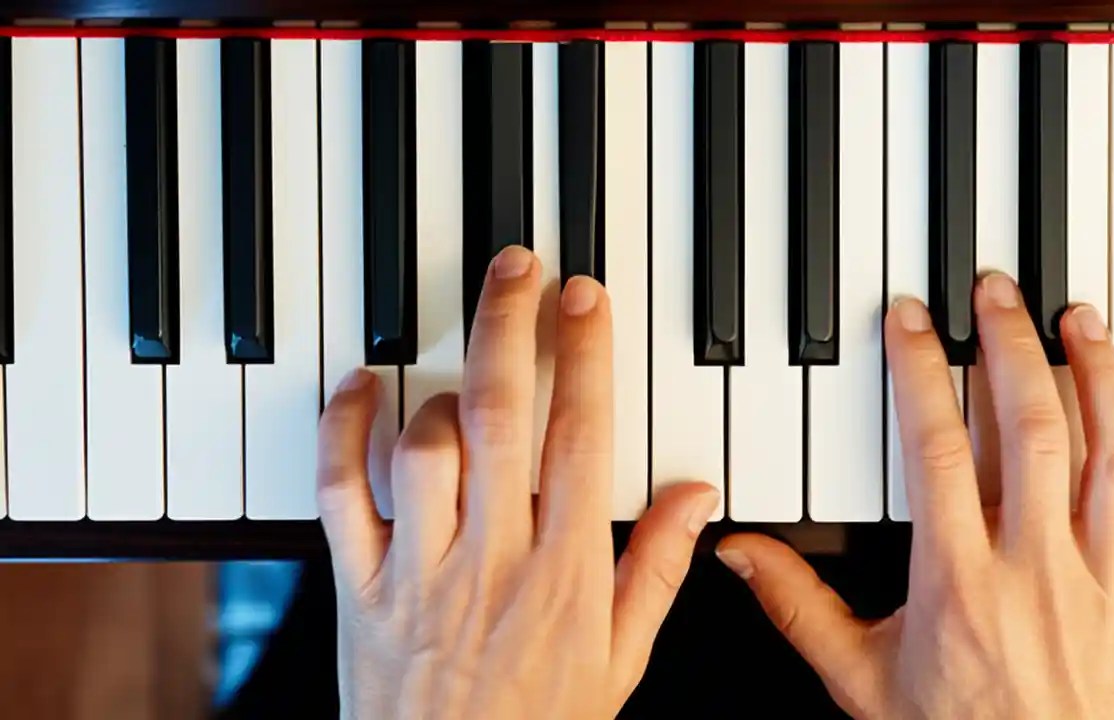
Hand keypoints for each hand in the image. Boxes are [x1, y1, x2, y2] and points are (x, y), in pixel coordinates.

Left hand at [317, 246, 719, 719]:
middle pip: (500, 414)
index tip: (584, 298)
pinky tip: (362, 387)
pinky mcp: (358, 584)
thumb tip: (700, 496)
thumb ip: (660, 569)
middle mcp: (493, 559)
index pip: (582, 438)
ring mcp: (420, 569)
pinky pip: (339, 491)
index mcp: (565, 573)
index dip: (586, 355)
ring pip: (425, 445)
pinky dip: (342, 428)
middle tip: (519, 267)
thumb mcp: (622, 660)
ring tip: (469, 370)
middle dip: (511, 323)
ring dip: (445, 388)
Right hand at [718, 272, 1113, 719]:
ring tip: (1081, 320)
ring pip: (1113, 460)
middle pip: (1033, 432)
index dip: (924, 373)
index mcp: (960, 579)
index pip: (940, 449)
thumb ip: (795, 607)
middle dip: (1013, 346)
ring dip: (1101, 380)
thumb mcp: (856, 676)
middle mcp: (1037, 568)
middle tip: (999, 290)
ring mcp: (1104, 582)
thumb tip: (740, 556)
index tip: (915, 320)